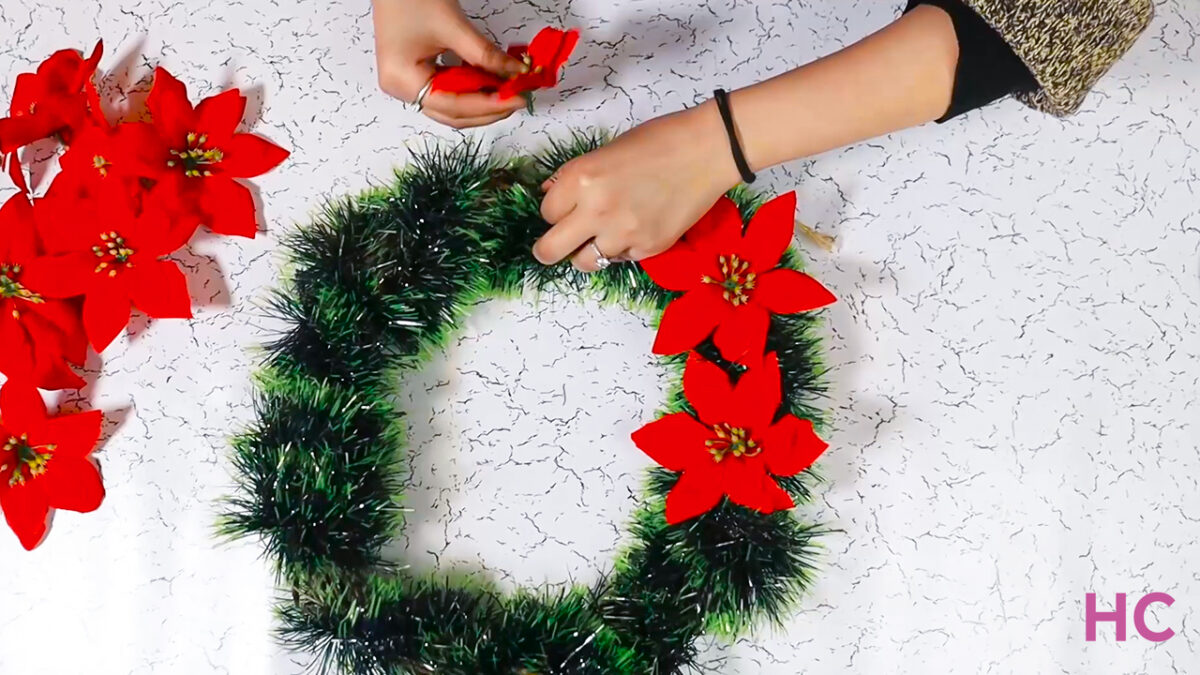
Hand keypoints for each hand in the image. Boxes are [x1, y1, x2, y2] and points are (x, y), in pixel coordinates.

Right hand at [372, 0, 526, 127]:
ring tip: (508, 92)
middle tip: (517, 99)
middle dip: (487, 108)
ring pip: (452, 106)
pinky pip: (448, 90)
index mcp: (403, 81)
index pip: (454, 105)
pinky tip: (492, 83)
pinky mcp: (417, 74)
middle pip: (453, 113)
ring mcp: (408, 83)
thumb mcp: (454, 26)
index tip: (517, 100)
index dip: (489, 105)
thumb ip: (486, 54)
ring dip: (481, 101)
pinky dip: (471, 88)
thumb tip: (515, 72)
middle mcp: (401, 89)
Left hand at [534, 100, 741, 270]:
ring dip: (588, 252)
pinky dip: (622, 248)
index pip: (547, 212)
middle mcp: (596, 210)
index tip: (564, 210)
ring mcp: (622, 233)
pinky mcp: (647, 249)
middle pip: (550, 250)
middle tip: (555, 246)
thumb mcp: (606, 150)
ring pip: (585, 262)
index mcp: (581, 178)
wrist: (707, 151)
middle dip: (549, 249)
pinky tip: (636, 227)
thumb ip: (575, 176)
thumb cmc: (658, 141)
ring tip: (603, 236)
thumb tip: (550, 194)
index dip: (555, 212)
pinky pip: (620, 259)